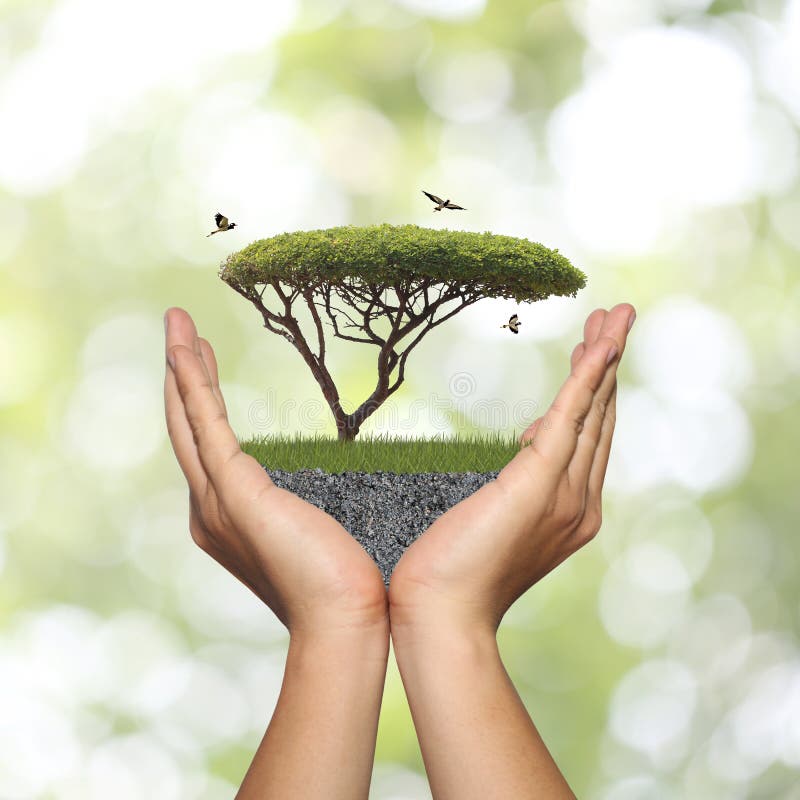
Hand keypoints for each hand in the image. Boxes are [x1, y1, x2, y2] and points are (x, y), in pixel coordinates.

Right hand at [163, 307, 387, 636]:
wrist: (343, 618)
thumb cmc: (341, 584)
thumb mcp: (315, 533)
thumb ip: (306, 511)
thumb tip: (326, 498)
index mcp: (229, 517)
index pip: (208, 446)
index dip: (201, 402)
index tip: (205, 365)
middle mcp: (211, 508)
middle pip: (189, 426)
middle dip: (183, 375)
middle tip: (181, 333)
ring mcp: (217, 499)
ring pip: (190, 417)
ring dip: (182, 366)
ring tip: (177, 323)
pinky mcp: (234, 490)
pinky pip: (206, 421)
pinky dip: (192, 380)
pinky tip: (185, 346)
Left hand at [388, 303, 635, 635]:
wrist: (442, 613)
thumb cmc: (453, 569)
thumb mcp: (493, 512)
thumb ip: (517, 479)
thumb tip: (524, 442)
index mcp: (569, 511)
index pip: (588, 438)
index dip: (594, 391)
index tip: (591, 354)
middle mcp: (579, 502)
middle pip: (600, 418)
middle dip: (607, 364)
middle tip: (614, 319)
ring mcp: (565, 497)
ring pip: (592, 412)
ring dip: (604, 358)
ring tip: (616, 315)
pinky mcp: (539, 486)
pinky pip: (571, 420)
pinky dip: (587, 379)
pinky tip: (599, 346)